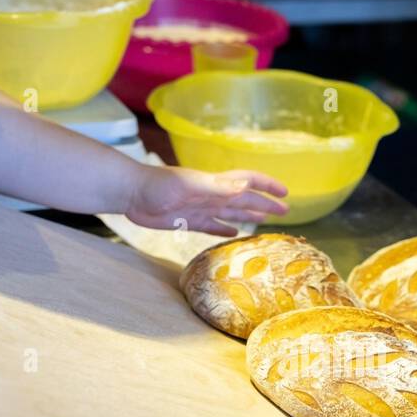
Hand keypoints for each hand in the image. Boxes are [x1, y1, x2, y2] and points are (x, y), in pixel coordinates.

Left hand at [125, 165, 287, 236]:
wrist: (131, 193)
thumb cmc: (158, 186)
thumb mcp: (190, 185)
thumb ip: (218, 187)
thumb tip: (246, 187)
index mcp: (216, 185)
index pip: (249, 182)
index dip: (267, 187)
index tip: (285, 194)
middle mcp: (212, 196)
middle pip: (245, 200)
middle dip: (265, 204)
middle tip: (284, 212)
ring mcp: (201, 208)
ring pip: (231, 213)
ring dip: (249, 216)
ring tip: (265, 221)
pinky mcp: (188, 220)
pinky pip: (212, 227)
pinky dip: (224, 230)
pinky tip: (233, 234)